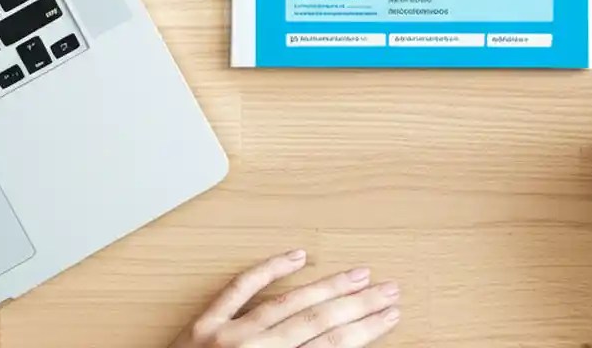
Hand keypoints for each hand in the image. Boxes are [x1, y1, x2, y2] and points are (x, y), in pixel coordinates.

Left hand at [170, 250, 400, 347]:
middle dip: (357, 305)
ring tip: (358, 273)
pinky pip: (239, 289)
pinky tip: (295, 257)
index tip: (389, 316)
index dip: (364, 330)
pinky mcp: (202, 325)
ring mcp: (226, 335)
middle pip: (317, 321)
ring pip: (287, 302)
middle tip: (388, 290)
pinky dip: (268, 270)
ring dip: (327, 286)